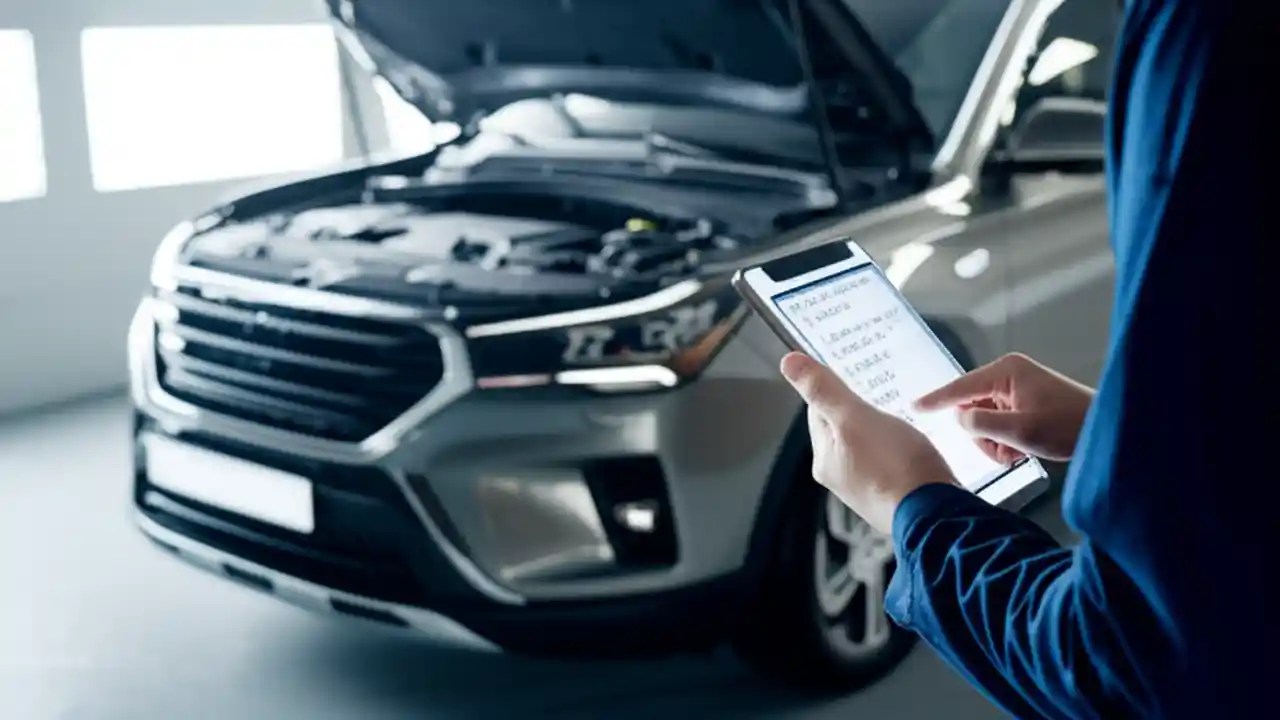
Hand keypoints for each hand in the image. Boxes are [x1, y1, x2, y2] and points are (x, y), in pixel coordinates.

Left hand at [780, 352, 958, 533]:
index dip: (835, 390)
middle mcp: (840, 477)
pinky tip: (914, 445)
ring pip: (868, 447)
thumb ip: (823, 390)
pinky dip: (898, 450)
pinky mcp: (895, 497)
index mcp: (824, 459)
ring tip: (902, 416)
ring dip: (881, 430)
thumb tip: (788, 362)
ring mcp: (868, 490)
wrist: (935, 514)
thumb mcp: (854, 418)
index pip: (818, 412)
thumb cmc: (893, 465)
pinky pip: (890, 463)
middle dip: (860, 411)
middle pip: (843, 430)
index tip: (855, 374)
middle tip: (883, 393)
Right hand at [914, 353, 1093, 463]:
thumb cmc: (1066, 426)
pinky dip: (1005, 439)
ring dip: (995, 441)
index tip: (914, 406)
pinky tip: (1023, 449)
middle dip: (982, 434)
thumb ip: (980, 424)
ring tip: (1018, 451)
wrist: (1104, 429)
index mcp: (1005, 372)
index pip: (959, 388)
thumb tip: (960, 419)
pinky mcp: (1024, 401)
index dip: (936, 400)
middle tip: (1004, 450)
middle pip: (970, 408)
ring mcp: (1016, 388)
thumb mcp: (1018, 430)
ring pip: (983, 420)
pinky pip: (998, 422)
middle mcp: (1007, 375)